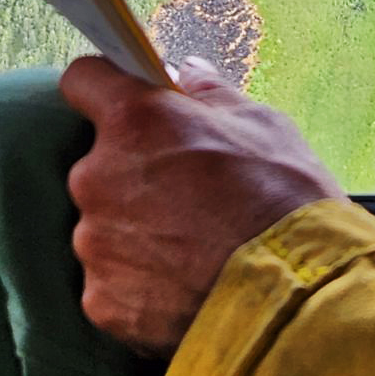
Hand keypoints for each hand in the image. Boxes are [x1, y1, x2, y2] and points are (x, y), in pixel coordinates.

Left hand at [59, 55, 345, 356]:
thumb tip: (186, 75)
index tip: (126, 102)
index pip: (84, 80)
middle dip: (134, 170)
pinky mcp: (101, 300)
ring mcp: (95, 242)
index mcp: (134, 120)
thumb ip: (210, 95)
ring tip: (191, 244)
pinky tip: (183, 281)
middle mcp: (99, 176)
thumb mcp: (261, 124)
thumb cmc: (282, 200)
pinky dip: (138, 279)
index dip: (105, 88)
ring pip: (104, 223)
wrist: (291, 300)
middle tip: (186, 189)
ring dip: (134, 227)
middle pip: (99, 161)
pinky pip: (110, 278)